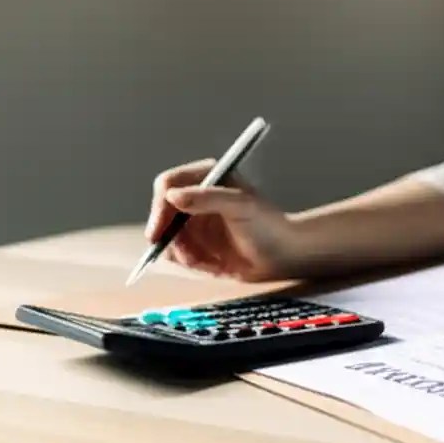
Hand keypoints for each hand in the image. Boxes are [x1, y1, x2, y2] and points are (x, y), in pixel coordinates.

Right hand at [146, 158, 301, 281]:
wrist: (284, 254)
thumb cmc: (268, 225)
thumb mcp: (241, 206)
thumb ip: (208, 199)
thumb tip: (173, 196)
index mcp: (207, 177)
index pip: (168, 184)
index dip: (159, 206)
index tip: (160, 230)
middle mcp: (196, 197)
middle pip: (160, 212)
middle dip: (165, 233)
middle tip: (175, 252)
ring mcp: (194, 221)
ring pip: (166, 236)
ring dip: (179, 251)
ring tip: (204, 260)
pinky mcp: (196, 244)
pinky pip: (177, 254)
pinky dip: (189, 261)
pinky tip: (212, 264)